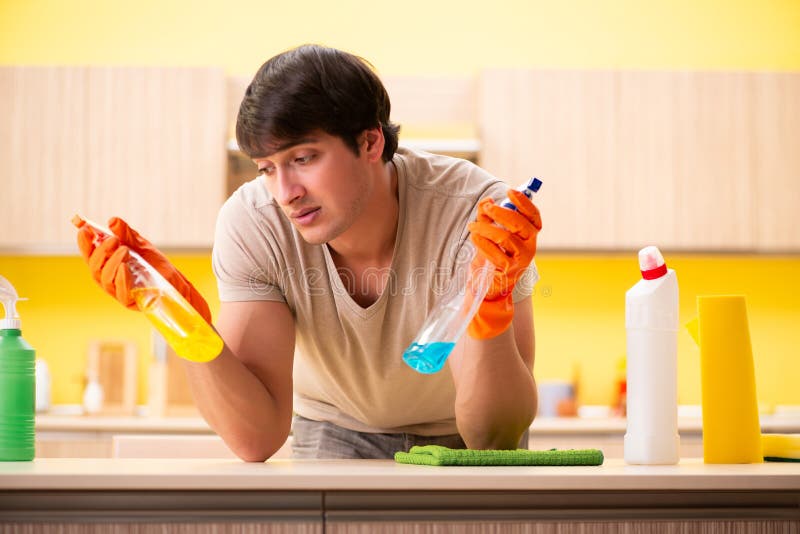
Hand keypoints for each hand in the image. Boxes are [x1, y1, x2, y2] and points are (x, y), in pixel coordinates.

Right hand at [75, 217, 211, 322]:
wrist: (174, 280)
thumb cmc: (154, 264)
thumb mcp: (141, 245)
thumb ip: (127, 234)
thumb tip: (112, 221)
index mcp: (106, 264)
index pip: (89, 254)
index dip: (84, 243)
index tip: (85, 229)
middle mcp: (108, 278)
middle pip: (94, 267)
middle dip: (100, 252)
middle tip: (113, 240)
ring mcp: (117, 291)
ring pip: (105, 279)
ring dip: (112, 262)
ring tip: (124, 250)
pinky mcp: (129, 301)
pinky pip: (120, 292)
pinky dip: (121, 278)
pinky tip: (125, 267)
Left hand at [466, 189, 540, 338]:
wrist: (490, 282)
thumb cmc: (493, 252)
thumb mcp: (490, 230)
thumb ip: (488, 215)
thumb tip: (486, 201)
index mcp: (530, 233)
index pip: (533, 215)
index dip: (524, 202)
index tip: (509, 191)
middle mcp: (530, 245)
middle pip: (521, 224)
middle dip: (502, 213)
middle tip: (486, 207)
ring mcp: (522, 258)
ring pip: (506, 238)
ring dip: (486, 228)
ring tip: (472, 226)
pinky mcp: (510, 269)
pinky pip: (496, 253)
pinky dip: (483, 243)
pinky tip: (474, 237)